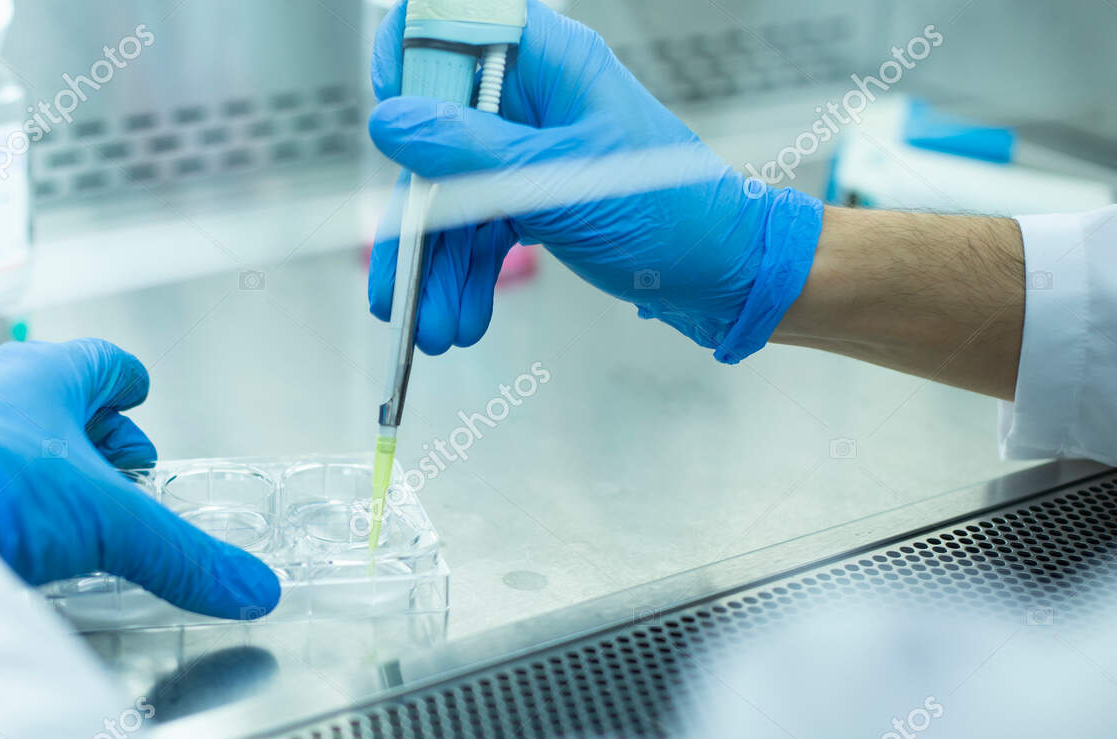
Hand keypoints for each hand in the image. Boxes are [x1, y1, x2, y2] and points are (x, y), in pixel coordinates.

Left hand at [0, 339, 280, 619]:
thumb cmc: (4, 494)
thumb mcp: (116, 529)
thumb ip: (185, 558)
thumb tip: (251, 588)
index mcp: (39, 379)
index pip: (97, 362)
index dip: (125, 381)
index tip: (137, 392)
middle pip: (39, 389)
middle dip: (77, 424)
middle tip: (105, 464)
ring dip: (9, 442)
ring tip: (32, 482)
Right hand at [367, 0, 823, 361]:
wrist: (724, 276)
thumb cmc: (673, 215)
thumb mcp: (562, 184)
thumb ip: (474, 153)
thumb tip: (392, 123)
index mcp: (549, 61)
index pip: (454, 22)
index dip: (412, 64)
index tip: (394, 130)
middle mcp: (533, 97)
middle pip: (436, 132)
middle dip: (418, 220)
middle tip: (400, 288)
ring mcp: (529, 148)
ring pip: (452, 196)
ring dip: (437, 268)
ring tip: (434, 330)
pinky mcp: (532, 195)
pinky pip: (476, 230)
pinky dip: (464, 276)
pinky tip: (459, 319)